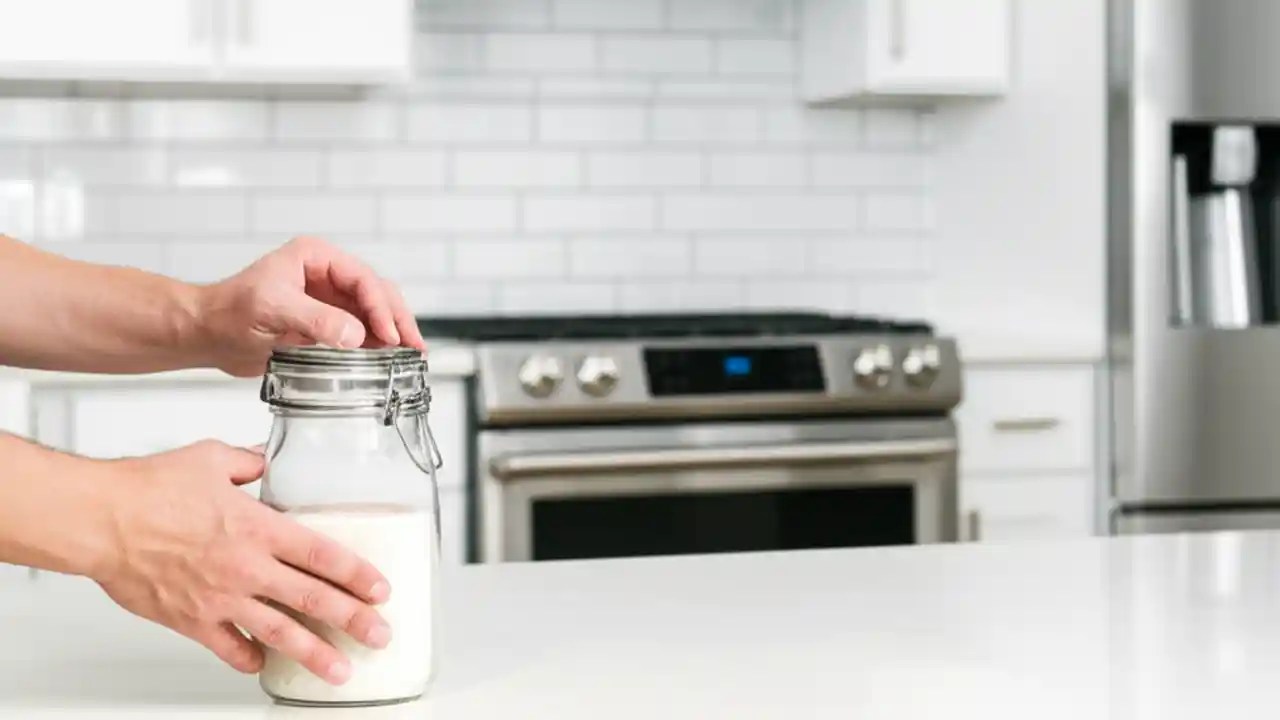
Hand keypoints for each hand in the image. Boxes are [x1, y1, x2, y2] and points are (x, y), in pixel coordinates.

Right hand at [93, 440, 391, 683]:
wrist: (99, 520)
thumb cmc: (147, 489)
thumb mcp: (211, 459)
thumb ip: (248, 462)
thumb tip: (267, 459)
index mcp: (258, 527)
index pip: (323, 554)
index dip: (357, 574)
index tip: (381, 589)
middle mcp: (246, 567)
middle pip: (313, 599)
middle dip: (353, 620)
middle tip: (380, 634)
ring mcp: (221, 599)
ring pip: (280, 633)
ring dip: (315, 654)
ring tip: (341, 670)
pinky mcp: (192, 620)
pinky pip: (229, 648)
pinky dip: (250, 659)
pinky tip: (265, 663)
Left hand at [196, 237, 425, 376]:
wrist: (207, 334)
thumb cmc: (228, 312)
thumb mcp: (272, 309)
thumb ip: (315, 320)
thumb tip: (356, 335)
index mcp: (316, 257)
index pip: (363, 279)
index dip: (382, 308)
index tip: (391, 335)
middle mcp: (328, 275)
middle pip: (377, 294)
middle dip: (397, 320)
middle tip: (414, 347)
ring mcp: (330, 300)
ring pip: (374, 314)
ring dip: (392, 334)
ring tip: (409, 358)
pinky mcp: (327, 324)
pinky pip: (361, 334)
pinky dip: (377, 347)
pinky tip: (389, 361)